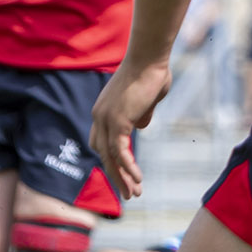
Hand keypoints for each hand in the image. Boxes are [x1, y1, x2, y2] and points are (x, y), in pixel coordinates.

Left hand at [89, 58, 170, 199]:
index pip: (101, 142)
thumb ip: (141, 113)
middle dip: (116, 175)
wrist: (149, 58)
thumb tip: (140, 126)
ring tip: (134, 194)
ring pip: (110, 158)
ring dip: (122, 178)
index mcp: (103, 111)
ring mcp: (105, 120)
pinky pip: (121, 153)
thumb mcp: (146, 99)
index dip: (110, 159)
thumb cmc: (152, 72)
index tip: (124, 173)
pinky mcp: (117, 122)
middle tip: (128, 193)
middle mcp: (99, 117)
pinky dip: (128, 168)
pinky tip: (138, 180)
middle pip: (103, 154)